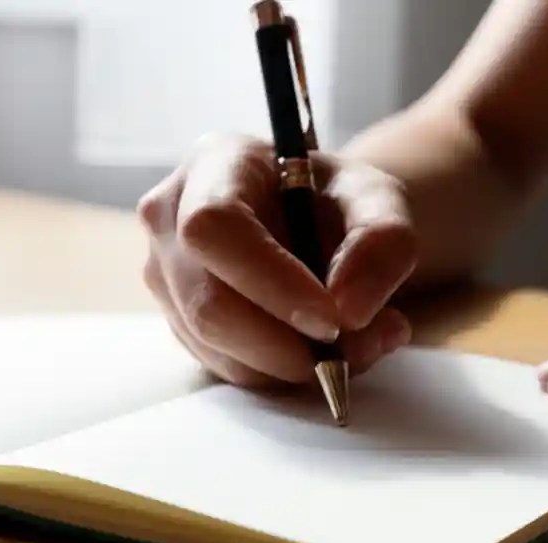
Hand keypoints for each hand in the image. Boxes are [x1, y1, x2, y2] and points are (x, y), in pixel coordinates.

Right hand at [138, 134, 416, 387]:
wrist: (315, 222)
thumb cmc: (338, 202)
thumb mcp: (380, 202)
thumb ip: (383, 242)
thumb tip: (349, 312)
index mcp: (214, 164)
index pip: (215, 227)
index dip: (270, 282)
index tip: (332, 320)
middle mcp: (170, 218)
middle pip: (208, 303)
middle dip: (285, 344)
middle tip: (356, 348)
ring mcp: (164, 274)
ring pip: (216, 346)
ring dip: (292, 363)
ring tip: (358, 344)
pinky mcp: (178, 321)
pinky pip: (225, 366)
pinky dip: (281, 373)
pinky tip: (320, 348)